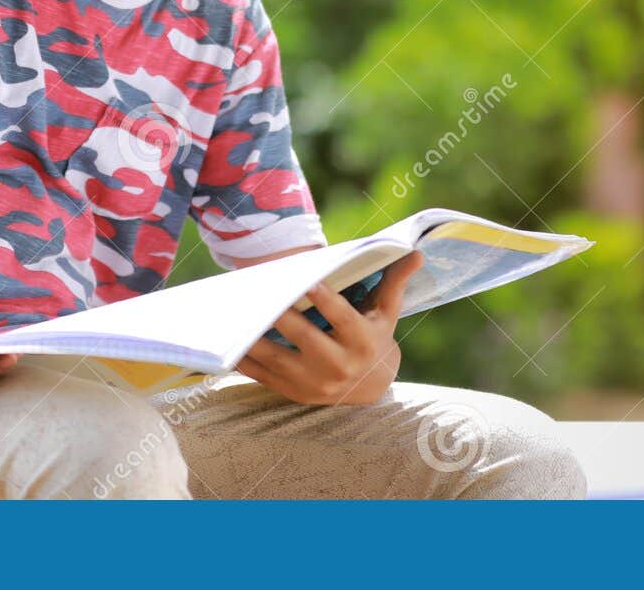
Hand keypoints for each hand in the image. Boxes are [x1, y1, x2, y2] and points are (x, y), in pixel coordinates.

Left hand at [236, 250, 422, 405]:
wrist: (370, 388)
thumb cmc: (375, 338)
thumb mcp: (386, 312)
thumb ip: (394, 282)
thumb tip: (415, 251)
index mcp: (362, 341)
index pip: (343, 319)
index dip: (327, 302)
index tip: (309, 283)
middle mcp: (339, 366)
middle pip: (306, 339)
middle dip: (284, 318)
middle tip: (262, 296)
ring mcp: (313, 383)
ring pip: (279, 359)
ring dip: (256, 340)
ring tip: (238, 318)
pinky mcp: (293, 392)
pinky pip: (263, 376)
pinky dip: (245, 361)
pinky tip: (228, 343)